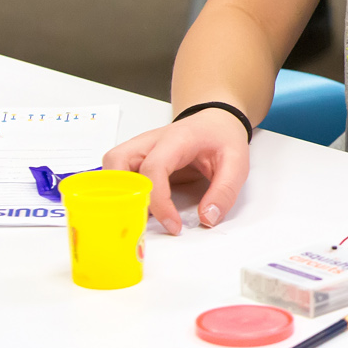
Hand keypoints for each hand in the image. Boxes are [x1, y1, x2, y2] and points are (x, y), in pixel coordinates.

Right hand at [102, 108, 250, 234]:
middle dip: (119, 192)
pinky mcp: (136, 159)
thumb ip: (225, 190)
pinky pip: (116, 175)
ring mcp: (140, 148)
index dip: (158, 201)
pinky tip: (131, 210)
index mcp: (176, 139)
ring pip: (110, 167)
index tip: (173, 225)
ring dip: (113, 192)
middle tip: (136, 220)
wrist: (215, 122)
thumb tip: (207, 218)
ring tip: (132, 217)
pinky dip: (117, 192)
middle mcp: (150, 141)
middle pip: (117, 161)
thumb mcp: (237, 162)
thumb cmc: (221, 138)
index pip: (154, 168)